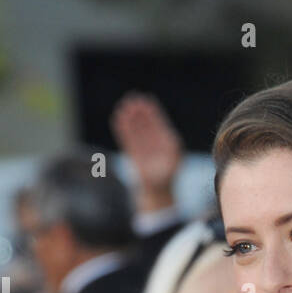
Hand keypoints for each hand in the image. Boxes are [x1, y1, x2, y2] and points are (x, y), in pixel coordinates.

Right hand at [110, 92, 183, 212]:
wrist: (156, 192)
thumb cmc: (167, 177)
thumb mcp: (173, 162)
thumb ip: (172, 150)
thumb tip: (171, 139)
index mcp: (167, 143)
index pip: (158, 123)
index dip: (151, 112)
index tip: (145, 100)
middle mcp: (156, 144)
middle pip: (146, 124)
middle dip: (139, 112)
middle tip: (132, 100)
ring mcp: (144, 148)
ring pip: (136, 130)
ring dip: (130, 118)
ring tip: (124, 107)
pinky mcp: (133, 154)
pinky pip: (127, 138)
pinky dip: (123, 129)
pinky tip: (118, 119)